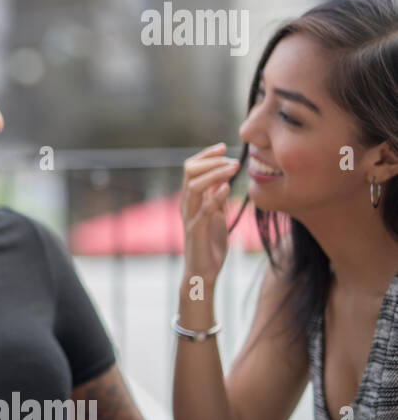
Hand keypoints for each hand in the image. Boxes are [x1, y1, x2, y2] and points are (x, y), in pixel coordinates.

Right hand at [180, 142, 238, 284]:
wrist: (203, 273)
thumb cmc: (210, 245)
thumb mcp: (217, 216)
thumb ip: (217, 197)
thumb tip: (223, 178)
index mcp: (190, 199)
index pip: (191, 168)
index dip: (205, 155)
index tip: (224, 146)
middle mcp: (186, 205)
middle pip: (189, 172)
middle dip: (211, 161)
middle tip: (232, 159)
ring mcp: (190, 217)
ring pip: (194, 187)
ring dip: (215, 174)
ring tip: (234, 168)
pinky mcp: (197, 231)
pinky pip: (204, 210)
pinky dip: (216, 197)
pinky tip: (229, 187)